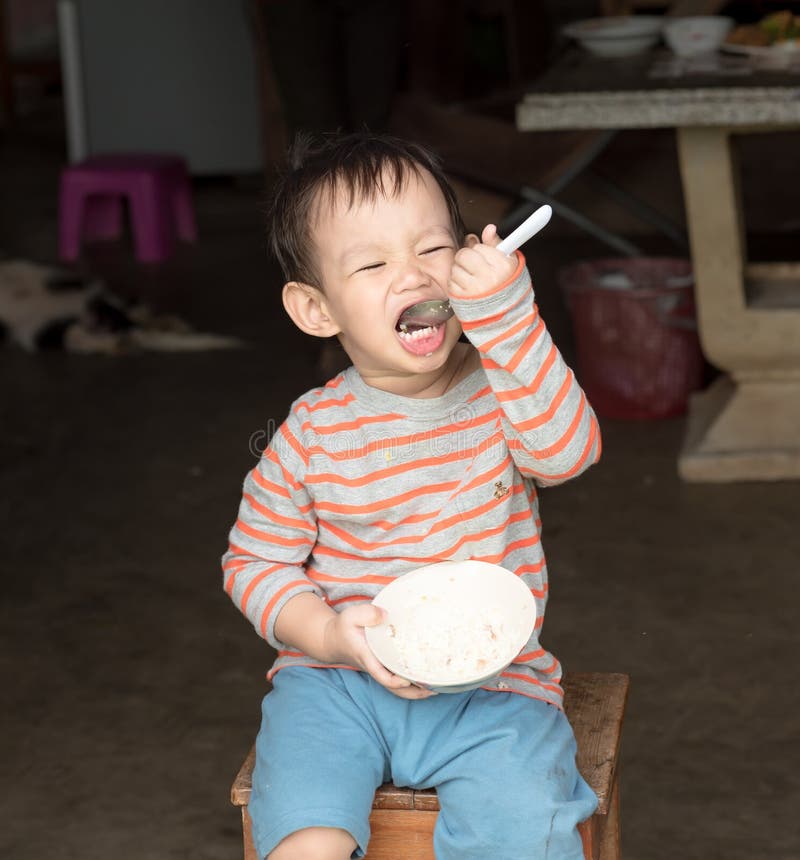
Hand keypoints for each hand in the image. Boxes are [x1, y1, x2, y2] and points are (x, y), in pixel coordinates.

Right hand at [322, 603, 436, 699]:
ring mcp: (380, 669)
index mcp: (368, 658)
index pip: (383, 677)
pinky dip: (412, 682)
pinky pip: (398, 680)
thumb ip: (367, 613)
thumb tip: (386, 615)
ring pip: (398, 689)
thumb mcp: (351, 616)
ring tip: (437, 687)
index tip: (411, 678)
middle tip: (435, 689)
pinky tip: (427, 676)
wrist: (333, 640)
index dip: (398, 681)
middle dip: (415, 692)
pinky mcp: (383, 667)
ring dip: (417, 691)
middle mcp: (375, 668)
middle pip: (395, 689)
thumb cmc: (343, 628)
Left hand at [448, 224, 518, 300]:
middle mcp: (489, 277)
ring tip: (472, 278)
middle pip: (463, 255)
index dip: (480, 250)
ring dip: (460, 271)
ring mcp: (474, 289)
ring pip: (455, 268)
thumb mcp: (508, 262)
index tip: (484, 257)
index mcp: (503, 266)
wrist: (504, 313)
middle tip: (474, 265)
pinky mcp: (462, 299)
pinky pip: (451, 283)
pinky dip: (456, 283)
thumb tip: (489, 228)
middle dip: (466, 257)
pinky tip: (467, 287)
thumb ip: (496, 244)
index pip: (479, 247)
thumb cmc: (505, 285)